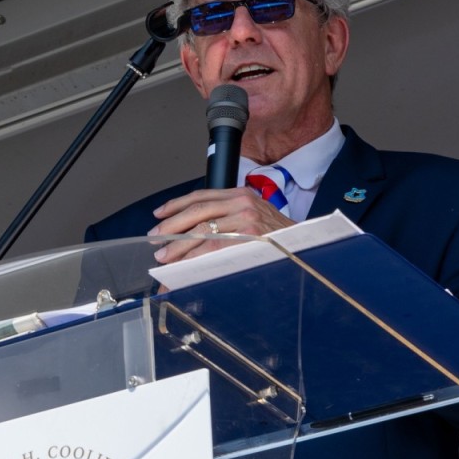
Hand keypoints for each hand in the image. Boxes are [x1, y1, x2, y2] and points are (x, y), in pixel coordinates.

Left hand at [146, 186, 293, 263]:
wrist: (304, 246)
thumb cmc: (276, 236)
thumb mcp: (252, 216)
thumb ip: (225, 218)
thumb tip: (192, 233)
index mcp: (239, 194)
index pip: (200, 196)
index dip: (175, 205)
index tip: (158, 214)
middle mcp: (241, 202)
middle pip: (196, 212)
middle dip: (170, 227)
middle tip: (154, 238)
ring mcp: (246, 219)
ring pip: (201, 231)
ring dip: (178, 245)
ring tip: (163, 256)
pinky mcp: (249, 237)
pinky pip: (213, 247)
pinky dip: (194, 257)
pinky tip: (183, 264)